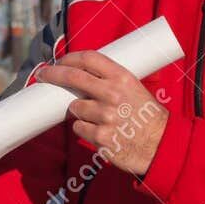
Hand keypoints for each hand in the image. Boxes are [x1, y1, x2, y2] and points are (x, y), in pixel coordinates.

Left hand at [34, 51, 169, 177]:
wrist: (161, 146)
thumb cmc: (148, 117)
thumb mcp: (136, 89)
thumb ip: (112, 81)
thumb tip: (83, 74)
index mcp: (123, 78)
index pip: (89, 59)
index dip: (69, 58)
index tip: (59, 61)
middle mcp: (112, 94)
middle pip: (72, 77)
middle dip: (52, 74)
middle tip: (42, 74)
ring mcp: (105, 116)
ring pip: (75, 108)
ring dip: (79, 111)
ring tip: (97, 117)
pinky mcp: (100, 137)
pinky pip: (79, 129)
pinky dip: (85, 130)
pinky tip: (100, 131)